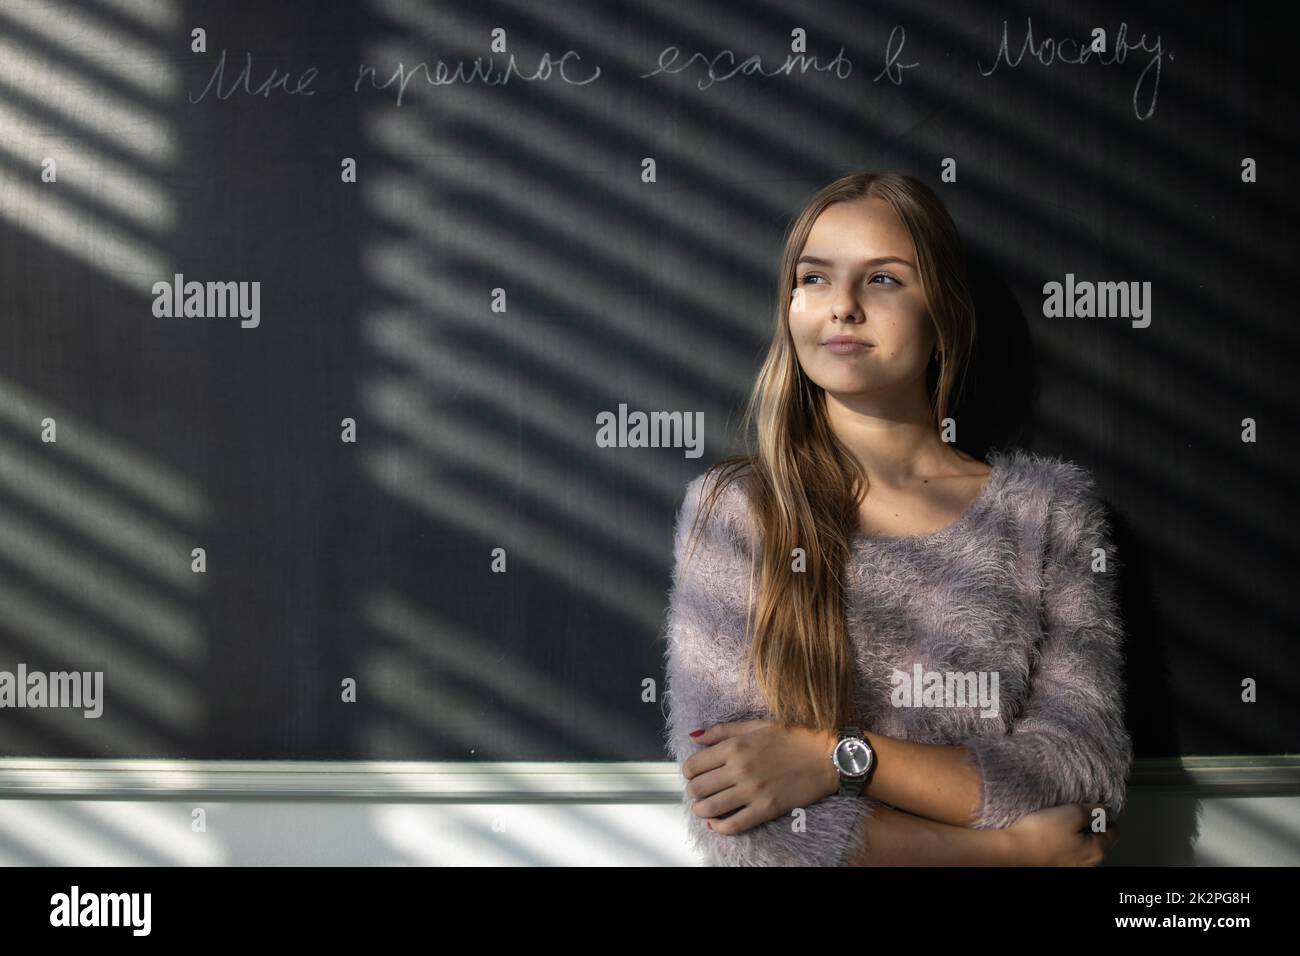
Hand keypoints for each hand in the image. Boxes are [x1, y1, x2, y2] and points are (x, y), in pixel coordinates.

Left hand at [682, 720, 839, 834]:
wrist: (827, 756)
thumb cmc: (793, 737)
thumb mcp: (756, 725)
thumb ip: (722, 731)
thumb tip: (694, 737)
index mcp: (735, 746)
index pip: (694, 764)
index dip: (688, 772)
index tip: (694, 774)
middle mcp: (740, 768)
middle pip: (698, 788)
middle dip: (693, 791)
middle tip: (699, 791)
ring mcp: (753, 791)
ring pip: (710, 808)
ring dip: (701, 810)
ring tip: (704, 808)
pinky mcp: (766, 809)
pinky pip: (734, 825)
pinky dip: (719, 828)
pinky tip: (716, 824)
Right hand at [1004, 803, 1120, 865]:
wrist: (1013, 852)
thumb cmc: (1044, 833)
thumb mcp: (1072, 813)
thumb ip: (1093, 811)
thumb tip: (1106, 811)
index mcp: (1097, 850)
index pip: (1114, 832)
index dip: (1107, 816)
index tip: (1096, 806)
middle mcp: (1089, 863)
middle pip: (1098, 840)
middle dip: (1091, 825)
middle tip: (1076, 810)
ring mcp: (1072, 867)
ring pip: (1082, 846)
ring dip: (1076, 834)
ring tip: (1061, 820)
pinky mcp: (1056, 866)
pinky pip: (1067, 851)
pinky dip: (1064, 842)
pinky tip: (1052, 833)